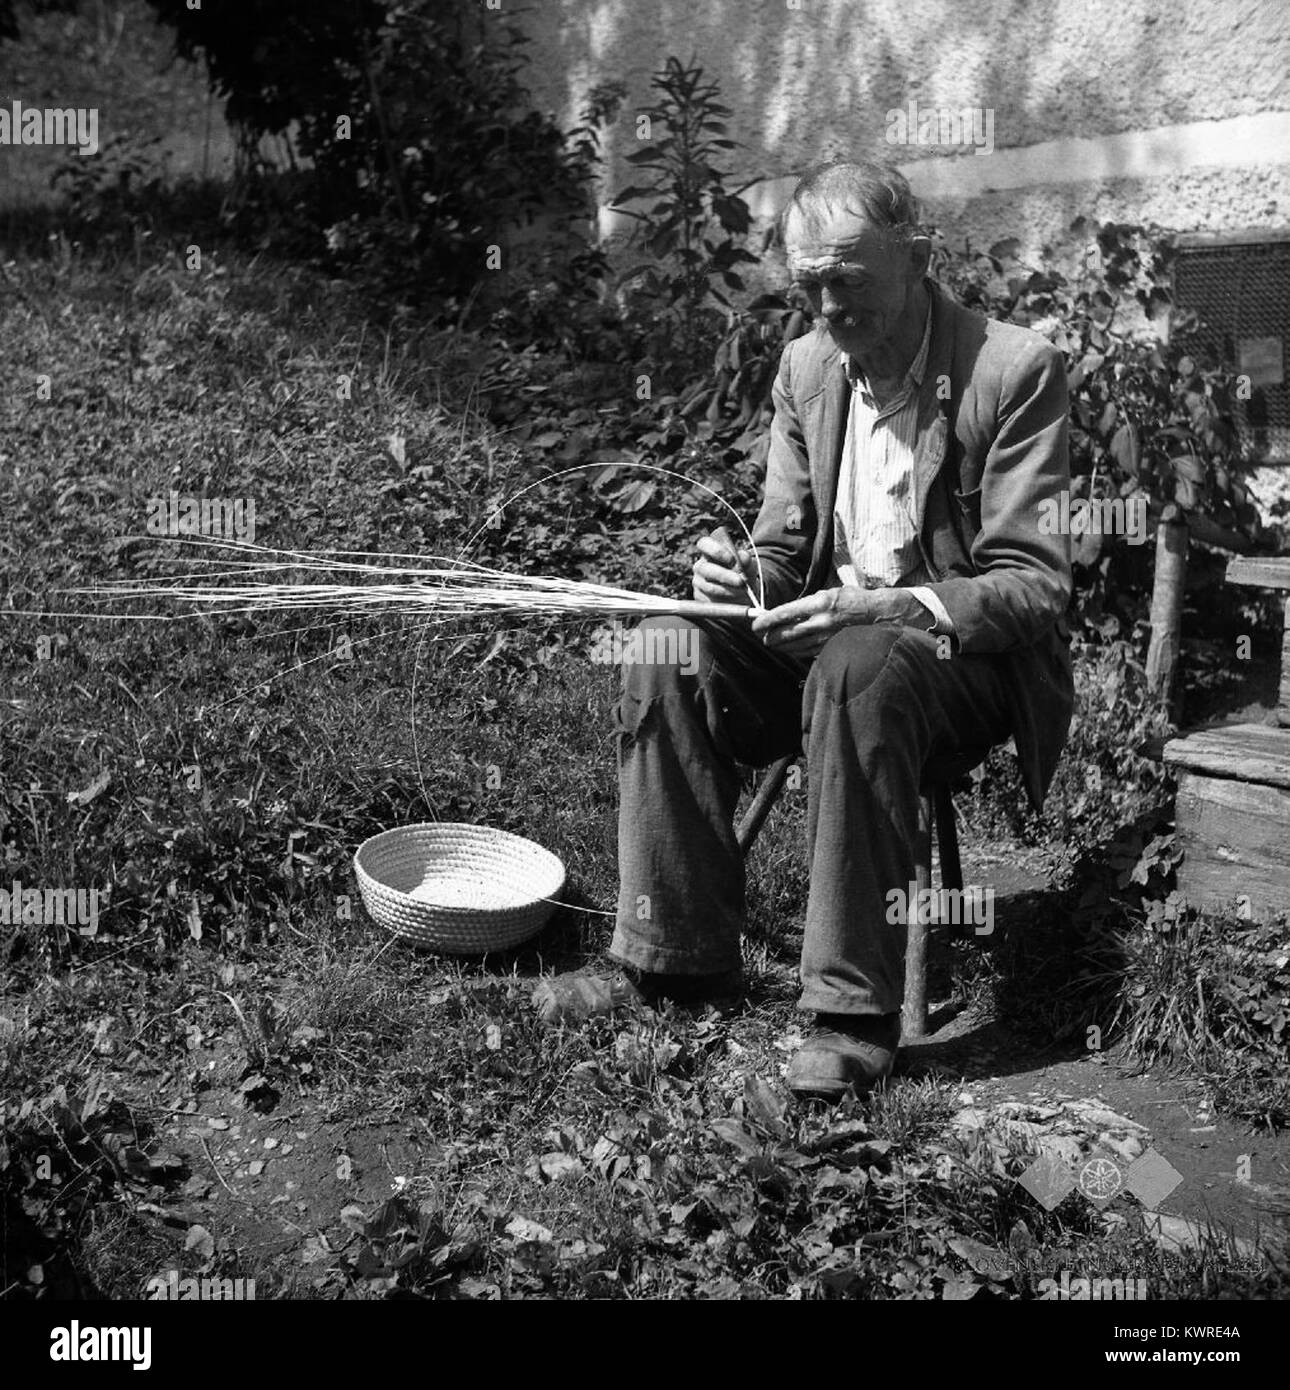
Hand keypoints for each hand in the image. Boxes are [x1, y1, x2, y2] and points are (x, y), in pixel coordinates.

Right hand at [692, 526, 759, 606]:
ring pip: (709, 587)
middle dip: (725, 575)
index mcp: (709, 551)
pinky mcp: (700, 597)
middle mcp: (701, 566)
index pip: (704, 544)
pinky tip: (735, 600)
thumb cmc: (743, 574)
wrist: (743, 594)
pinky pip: (709, 600)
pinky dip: (724, 601)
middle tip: (741, 581)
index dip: (716, 550)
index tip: (732, 559)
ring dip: (728, 590)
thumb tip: (744, 557)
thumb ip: (746, 560)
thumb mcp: (748, 565)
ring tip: (742, 591)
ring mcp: (698, 582)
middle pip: (705, 568)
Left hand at [750, 586, 934, 656]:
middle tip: (761, 636)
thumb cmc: (854, 600)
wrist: (880, 614)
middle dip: (770, 636)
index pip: (785, 613)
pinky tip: (789, 649)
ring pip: (795, 646)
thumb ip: (809, 604)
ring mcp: (827, 637)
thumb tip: (787, 613)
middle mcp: (821, 621)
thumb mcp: (830, 593)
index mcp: (819, 603)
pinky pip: (808, 652)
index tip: (756, 624)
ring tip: (771, 643)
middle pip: (786, 634)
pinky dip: (796, 651)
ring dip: (780, 645)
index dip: (767, 620)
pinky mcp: (832, 648)